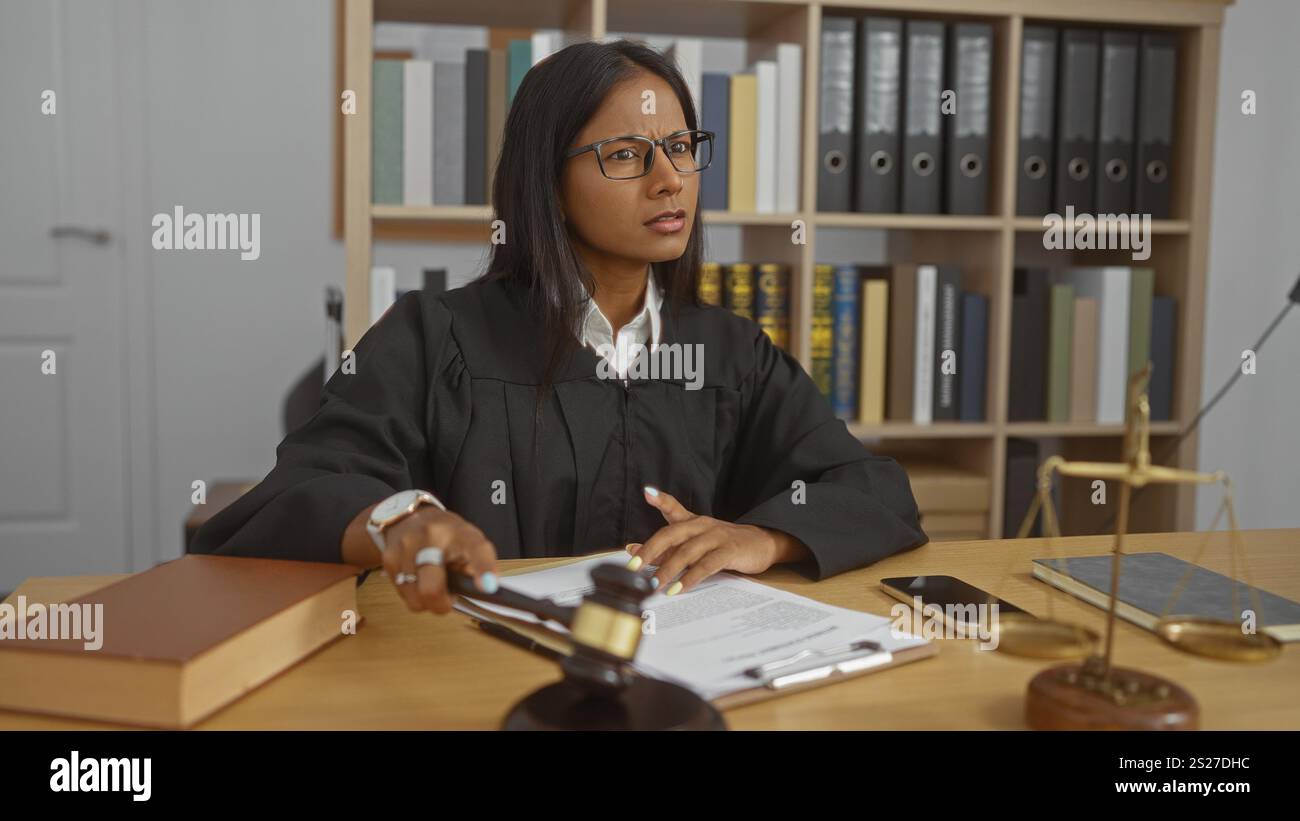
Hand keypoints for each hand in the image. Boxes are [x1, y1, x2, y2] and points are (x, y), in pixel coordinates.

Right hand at [378, 507, 499, 614]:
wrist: (408, 517)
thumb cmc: (446, 536)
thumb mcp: (469, 542)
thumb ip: (479, 566)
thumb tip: (485, 592)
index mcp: (460, 533)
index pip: (476, 549)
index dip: (484, 569)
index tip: (488, 588)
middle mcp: (432, 536)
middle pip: (432, 588)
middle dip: (442, 605)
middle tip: (448, 599)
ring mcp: (407, 546)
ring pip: (416, 598)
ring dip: (427, 601)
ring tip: (433, 584)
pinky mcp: (390, 558)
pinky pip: (404, 594)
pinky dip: (413, 594)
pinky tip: (418, 578)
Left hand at [627, 486, 808, 594]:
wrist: (762, 543)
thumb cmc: (723, 543)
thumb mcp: (694, 540)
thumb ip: (665, 545)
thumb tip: (632, 549)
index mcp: (692, 521)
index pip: (670, 513)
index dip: (656, 513)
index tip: (637, 522)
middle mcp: (702, 525)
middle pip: (671, 535)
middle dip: (651, 552)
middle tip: (634, 569)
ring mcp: (716, 537)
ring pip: (687, 552)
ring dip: (669, 569)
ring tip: (654, 585)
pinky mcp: (730, 551)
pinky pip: (707, 565)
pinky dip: (691, 577)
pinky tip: (679, 589)